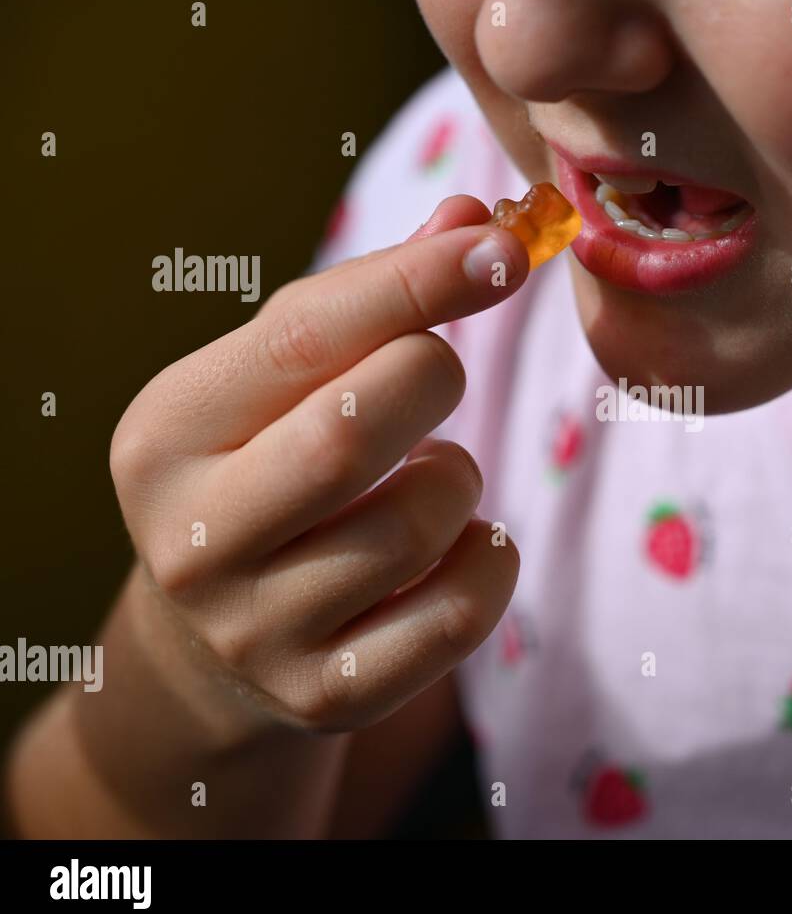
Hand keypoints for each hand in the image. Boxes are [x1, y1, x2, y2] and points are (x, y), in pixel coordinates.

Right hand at [110, 196, 527, 733]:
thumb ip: (374, 300)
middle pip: (356, 431)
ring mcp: (255, 630)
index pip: (302, 336)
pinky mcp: (328, 694)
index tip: (503, 247)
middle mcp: (190, 537)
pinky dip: (489, 558)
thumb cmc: (271, 471)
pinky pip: (462, 611)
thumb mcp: (287, 384)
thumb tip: (477, 219)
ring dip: (460, 476)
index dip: (416, 282)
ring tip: (427, 476)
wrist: (225, 639)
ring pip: (422, 522)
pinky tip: (456, 543)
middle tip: (436, 374)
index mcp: (166, 432)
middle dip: (433, 379)